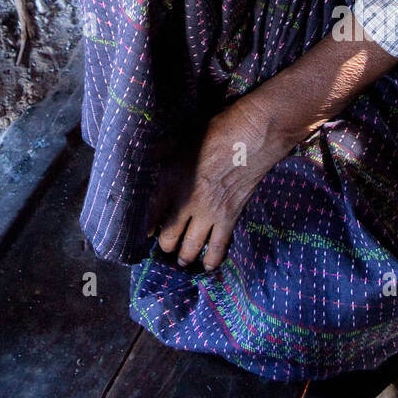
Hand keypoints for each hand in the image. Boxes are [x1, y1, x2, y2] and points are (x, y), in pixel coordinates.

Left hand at [152, 88, 297, 270]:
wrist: (251, 137)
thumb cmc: (215, 130)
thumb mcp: (181, 136)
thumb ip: (163, 150)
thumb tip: (150, 155)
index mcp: (171, 180)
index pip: (152, 211)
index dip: (147, 224)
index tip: (147, 230)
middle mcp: (186, 202)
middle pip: (169, 236)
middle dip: (165, 245)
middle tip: (165, 247)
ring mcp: (208, 213)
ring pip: (191, 247)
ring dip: (184, 256)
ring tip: (182, 261)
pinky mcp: (229, 218)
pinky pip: (219, 247)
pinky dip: (212, 260)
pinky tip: (207, 266)